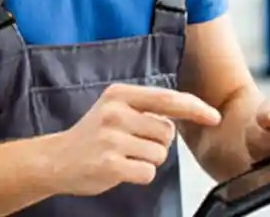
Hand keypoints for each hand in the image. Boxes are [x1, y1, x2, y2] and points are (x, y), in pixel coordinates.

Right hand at [51, 83, 221, 196]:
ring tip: (124, 156)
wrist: (55, 159)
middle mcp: (115, 113)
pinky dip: (140, 175)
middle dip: (158, 143)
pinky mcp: (111, 164)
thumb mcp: (114, 109)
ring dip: (148, 160)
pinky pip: (148, 172)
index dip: (195, 108)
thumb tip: (184, 114)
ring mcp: (112, 139)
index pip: (168, 98)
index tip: (214, 116)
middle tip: (132, 144)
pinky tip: (120, 169)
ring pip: (160, 154)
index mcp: (119, 95)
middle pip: (167, 132)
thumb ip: (145, 108)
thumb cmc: (91, 136)